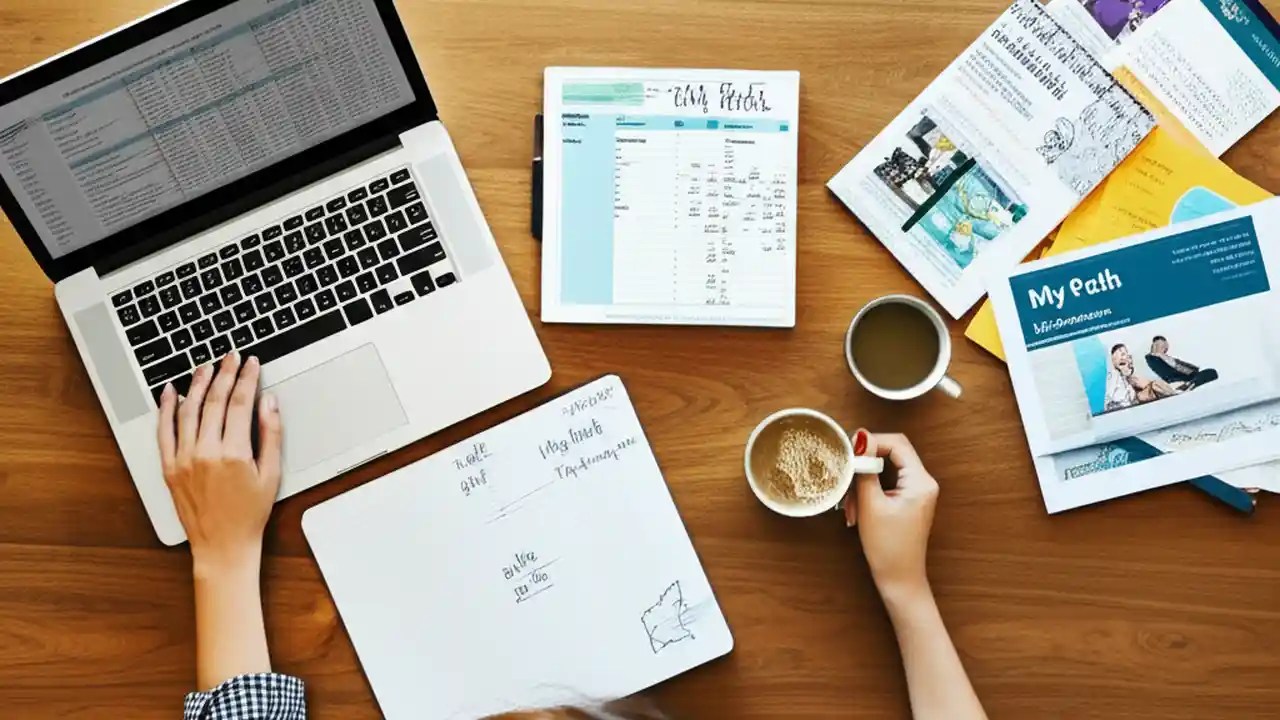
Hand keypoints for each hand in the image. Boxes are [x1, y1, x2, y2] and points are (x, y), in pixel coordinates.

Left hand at [157, 352, 282, 576]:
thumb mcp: (271, 474)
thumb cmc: (250, 514)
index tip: (251, 363)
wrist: (222, 546)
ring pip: (189, 411)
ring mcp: (184, 459)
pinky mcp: (170, 468)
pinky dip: (167, 409)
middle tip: (230, 356)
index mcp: (234, 453)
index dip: (247, 378)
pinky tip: (171, 391)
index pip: (240, 403)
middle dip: (224, 374)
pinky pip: (164, 431)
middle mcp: (206, 453)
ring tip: (205, 366)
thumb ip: (271, 434)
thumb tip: (269, 402)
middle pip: (214, 401)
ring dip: (197, 384)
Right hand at [843, 431, 938, 608]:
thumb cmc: (887, 547)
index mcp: (920, 481)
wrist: (899, 579)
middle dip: (865, 464)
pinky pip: (887, 484)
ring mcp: (918, 492)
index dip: (871, 441)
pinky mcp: (909, 500)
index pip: (897, 444)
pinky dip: (869, 492)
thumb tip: (860, 438)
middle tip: (846, 476)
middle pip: (892, 454)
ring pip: (886, 470)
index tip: (849, 450)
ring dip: (864, 482)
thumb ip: (865, 469)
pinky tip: (857, 509)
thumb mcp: (870, 504)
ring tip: (851, 505)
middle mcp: (924, 482)